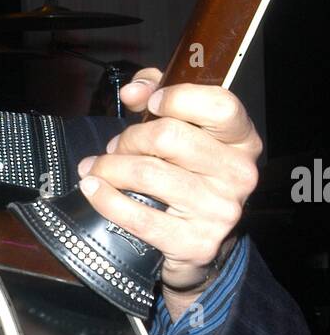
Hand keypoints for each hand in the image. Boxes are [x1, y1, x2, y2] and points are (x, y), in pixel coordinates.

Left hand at [76, 67, 260, 298]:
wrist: (200, 244)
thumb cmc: (188, 178)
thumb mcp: (187, 134)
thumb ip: (162, 97)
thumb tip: (133, 90)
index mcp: (242, 140)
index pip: (219, 105)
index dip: (178, 98)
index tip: (150, 102)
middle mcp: (238, 174)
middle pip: (169, 137)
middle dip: (129, 138)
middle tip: (114, 147)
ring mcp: (218, 210)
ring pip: (147, 173)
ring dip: (110, 167)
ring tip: (97, 168)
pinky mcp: (194, 242)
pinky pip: (137, 216)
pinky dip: (105, 199)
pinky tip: (91, 189)